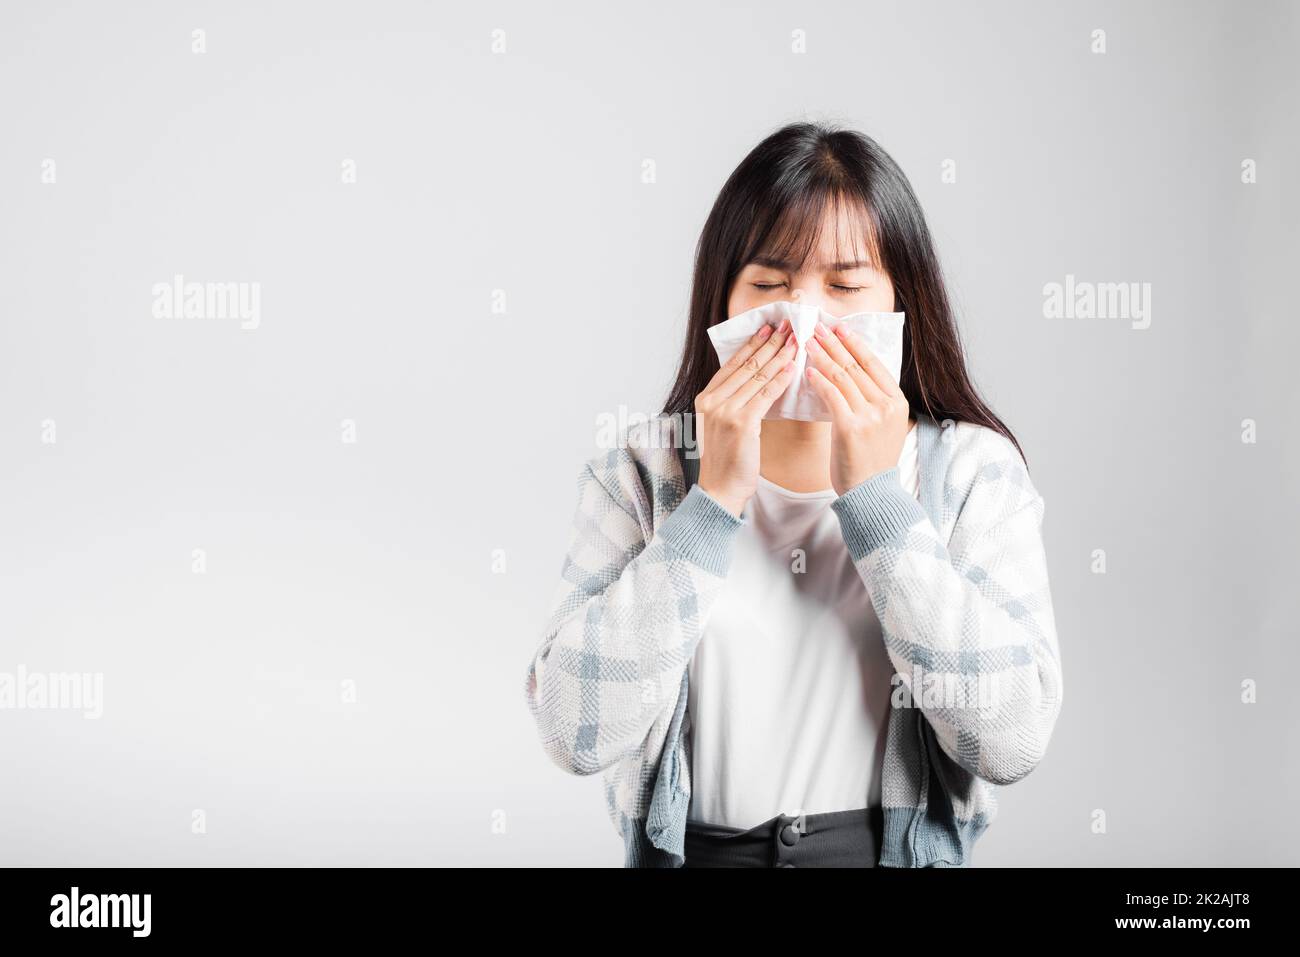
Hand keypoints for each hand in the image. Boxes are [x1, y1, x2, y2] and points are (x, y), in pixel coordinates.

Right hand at [693, 318, 798, 516]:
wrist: (720, 490)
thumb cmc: (727, 461)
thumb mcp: (721, 425)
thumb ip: (733, 402)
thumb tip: (755, 379)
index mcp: (705, 399)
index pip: (732, 364)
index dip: (752, 344)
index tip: (768, 328)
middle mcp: (712, 401)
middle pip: (746, 365)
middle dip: (769, 343)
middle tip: (787, 325)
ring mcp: (724, 411)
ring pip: (757, 376)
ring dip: (779, 355)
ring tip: (796, 339)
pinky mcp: (741, 423)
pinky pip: (765, 395)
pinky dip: (781, 379)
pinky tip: (794, 367)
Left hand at [803, 320, 910, 496]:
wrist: (870, 495)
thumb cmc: (871, 462)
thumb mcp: (884, 427)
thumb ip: (874, 402)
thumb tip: (854, 375)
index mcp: (898, 402)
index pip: (874, 364)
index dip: (855, 343)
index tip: (840, 328)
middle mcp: (887, 406)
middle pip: (856, 366)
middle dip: (834, 343)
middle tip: (817, 326)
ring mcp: (870, 416)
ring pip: (842, 377)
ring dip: (822, 356)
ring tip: (807, 342)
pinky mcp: (850, 427)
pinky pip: (831, 396)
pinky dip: (818, 381)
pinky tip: (807, 370)